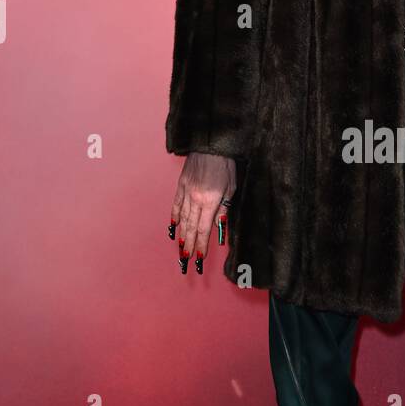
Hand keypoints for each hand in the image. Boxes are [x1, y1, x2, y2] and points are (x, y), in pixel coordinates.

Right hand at [169, 153, 235, 273]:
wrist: (210, 144)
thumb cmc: (225, 165)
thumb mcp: (231, 188)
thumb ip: (224, 209)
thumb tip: (219, 227)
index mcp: (210, 201)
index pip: (204, 229)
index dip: (201, 245)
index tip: (200, 258)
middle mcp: (195, 199)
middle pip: (191, 228)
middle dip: (190, 246)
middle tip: (187, 260)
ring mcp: (186, 192)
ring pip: (182, 219)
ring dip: (182, 236)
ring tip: (181, 250)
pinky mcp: (180, 185)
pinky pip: (176, 205)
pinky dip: (174, 218)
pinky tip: (173, 228)